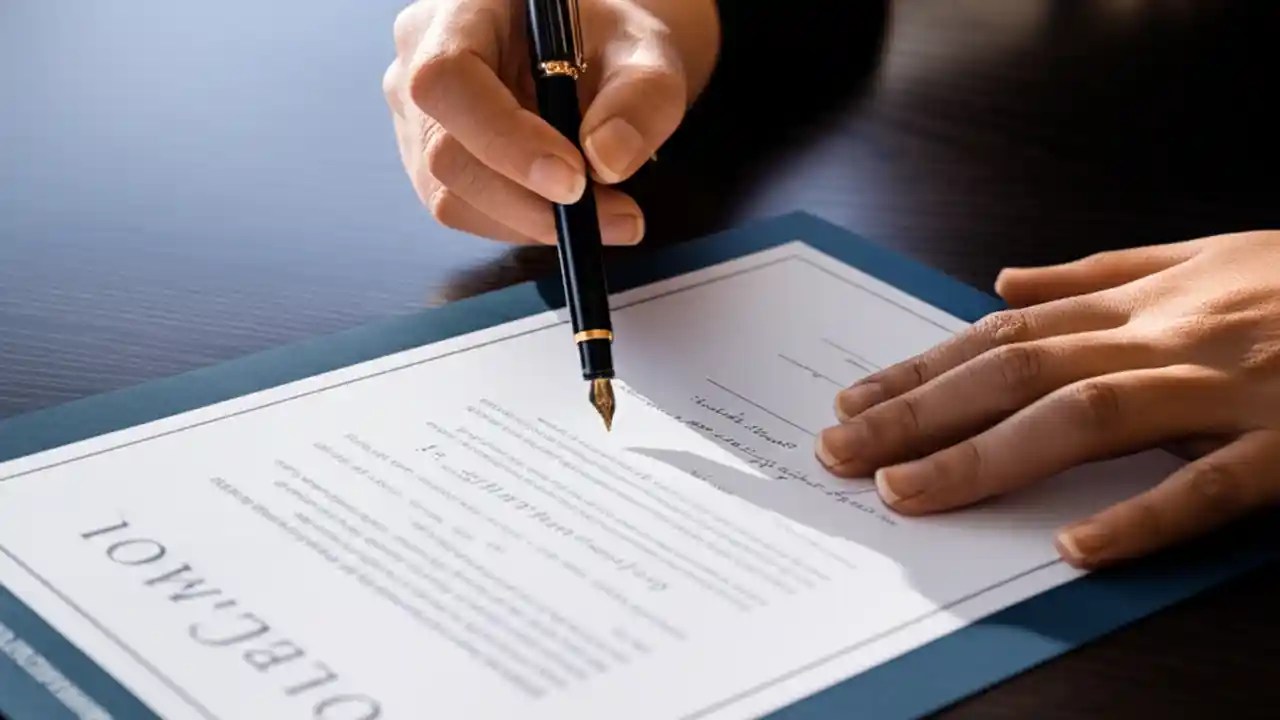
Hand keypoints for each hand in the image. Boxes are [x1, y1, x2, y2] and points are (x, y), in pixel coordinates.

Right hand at [383, 0, 718, 244]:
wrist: (593, 58)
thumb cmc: (607, 43)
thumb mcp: (644, 54)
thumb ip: (639, 98)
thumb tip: (607, 161)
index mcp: (462, 11)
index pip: (448, 79)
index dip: (505, 139)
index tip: (574, 180)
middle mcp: (419, 63)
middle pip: (446, 154)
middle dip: (533, 202)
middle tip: (615, 217)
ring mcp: (417, 120)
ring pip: (453, 198)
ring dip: (535, 222)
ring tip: (609, 215)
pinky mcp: (431, 167)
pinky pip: (466, 214)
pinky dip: (525, 225)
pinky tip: (572, 211)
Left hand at [815, 231, 1279, 568]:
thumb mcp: (1205, 255)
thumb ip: (1099, 273)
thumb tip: (1002, 285)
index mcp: (1147, 302)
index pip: (1006, 337)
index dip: (923, 368)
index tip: (853, 399)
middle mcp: (1171, 339)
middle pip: (1020, 373)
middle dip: (920, 412)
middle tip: (839, 453)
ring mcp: (1231, 392)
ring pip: (1088, 417)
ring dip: (988, 457)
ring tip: (910, 495)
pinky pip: (1211, 484)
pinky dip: (1141, 516)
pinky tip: (1074, 548)